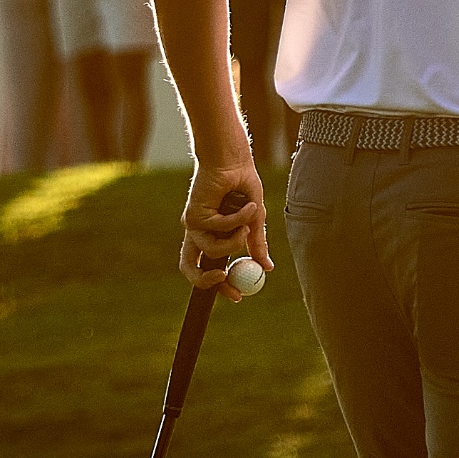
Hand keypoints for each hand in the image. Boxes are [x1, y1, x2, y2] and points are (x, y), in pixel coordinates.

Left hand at [179, 157, 272, 301]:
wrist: (234, 160)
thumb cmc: (243, 186)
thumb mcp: (254, 219)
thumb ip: (257, 242)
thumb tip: (267, 267)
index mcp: (209, 236)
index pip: (206, 269)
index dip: (218, 286)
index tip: (237, 296)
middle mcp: (197, 233)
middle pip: (190, 269)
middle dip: (207, 280)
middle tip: (227, 277)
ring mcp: (193, 224)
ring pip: (212, 249)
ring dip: (236, 239)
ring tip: (250, 222)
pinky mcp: (194, 214)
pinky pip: (219, 228)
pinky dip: (238, 219)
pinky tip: (247, 204)